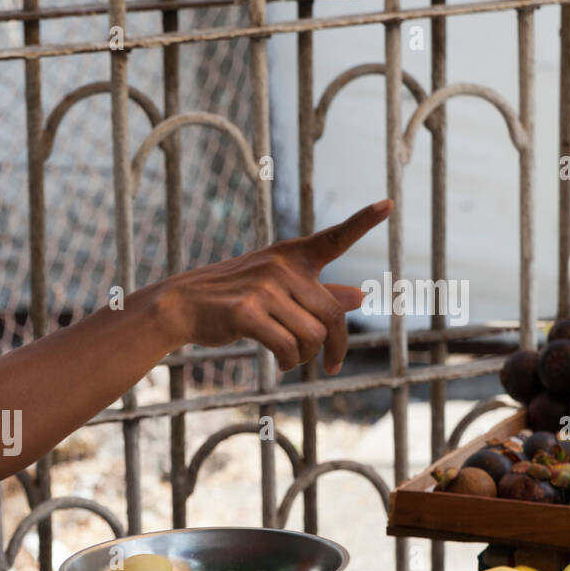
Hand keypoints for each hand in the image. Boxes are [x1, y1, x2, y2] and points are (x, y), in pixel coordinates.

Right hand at [151, 199, 392, 374]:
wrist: (181, 305)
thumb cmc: (231, 297)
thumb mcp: (276, 288)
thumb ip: (318, 293)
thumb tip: (362, 296)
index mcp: (290, 255)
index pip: (333, 238)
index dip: (362, 222)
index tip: (389, 204)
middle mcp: (280, 266)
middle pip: (331, 316)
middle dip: (335, 347)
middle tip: (332, 366)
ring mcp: (263, 288)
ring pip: (311, 336)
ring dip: (306, 358)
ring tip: (291, 360)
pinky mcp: (247, 312)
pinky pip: (287, 347)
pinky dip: (289, 363)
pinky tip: (282, 365)